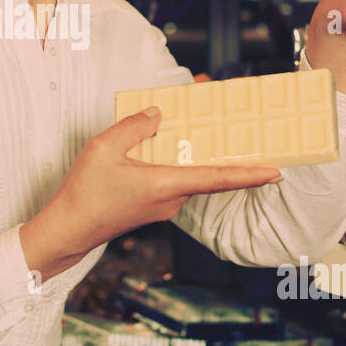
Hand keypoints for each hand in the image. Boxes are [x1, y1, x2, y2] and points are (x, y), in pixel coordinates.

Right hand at [21, 108, 283, 278]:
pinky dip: (179, 163)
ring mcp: (162, 207)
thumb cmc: (84, 193)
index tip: (277, 172)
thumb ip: (134, 127)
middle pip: (207, 173)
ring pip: (189, 176)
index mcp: (165, 185)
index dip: (250, 175)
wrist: (68, 230)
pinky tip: (166, 146)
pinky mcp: (151, 208)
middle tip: (235, 124)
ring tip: (196, 125)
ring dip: (198, 155)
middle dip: (224, 152)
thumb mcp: (104, 148)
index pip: (217, 179)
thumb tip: (158, 114)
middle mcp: (170, 200)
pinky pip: (174, 181)